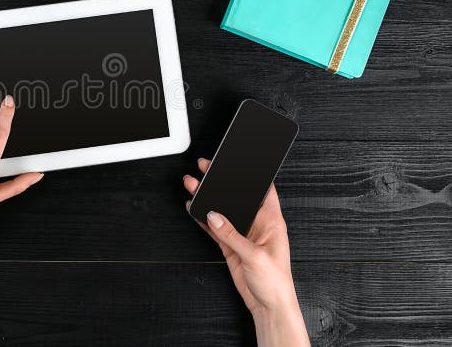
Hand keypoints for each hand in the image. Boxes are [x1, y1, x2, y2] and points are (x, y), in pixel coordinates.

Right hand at [183, 158, 308, 346]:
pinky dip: (204, 220)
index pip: (264, 191)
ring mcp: (243, 235)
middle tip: (207, 169)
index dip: (252, 176)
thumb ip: (232, 236)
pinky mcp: (232, 246)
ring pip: (223, 212)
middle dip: (222, 183)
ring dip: (209, 200)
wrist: (269, 306)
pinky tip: (195, 209)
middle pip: (238, 198)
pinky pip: (215, 228)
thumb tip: (215, 217)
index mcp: (272, 222)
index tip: (237, 164)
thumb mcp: (255, 256)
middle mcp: (258, 225)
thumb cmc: (276, 283)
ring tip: (194, 186)